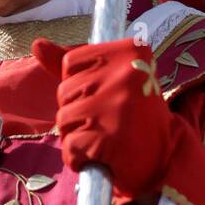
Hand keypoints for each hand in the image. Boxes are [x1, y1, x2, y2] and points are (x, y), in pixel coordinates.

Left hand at [31, 37, 175, 204]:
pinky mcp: (105, 139)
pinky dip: (79, 158)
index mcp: (132, 50)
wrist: (167, 159)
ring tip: (106, 138)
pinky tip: (102, 156)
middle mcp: (125, 74)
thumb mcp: (113, 80)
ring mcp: (114, 106)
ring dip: (78, 135)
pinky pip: (70, 147)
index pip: (71, 61)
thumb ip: (76, 65)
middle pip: (65, 91)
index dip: (81, 84)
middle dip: (78, 111)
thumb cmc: (135, 116)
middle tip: (110, 121)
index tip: (108, 96)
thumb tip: (37, 44)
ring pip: (64, 119)